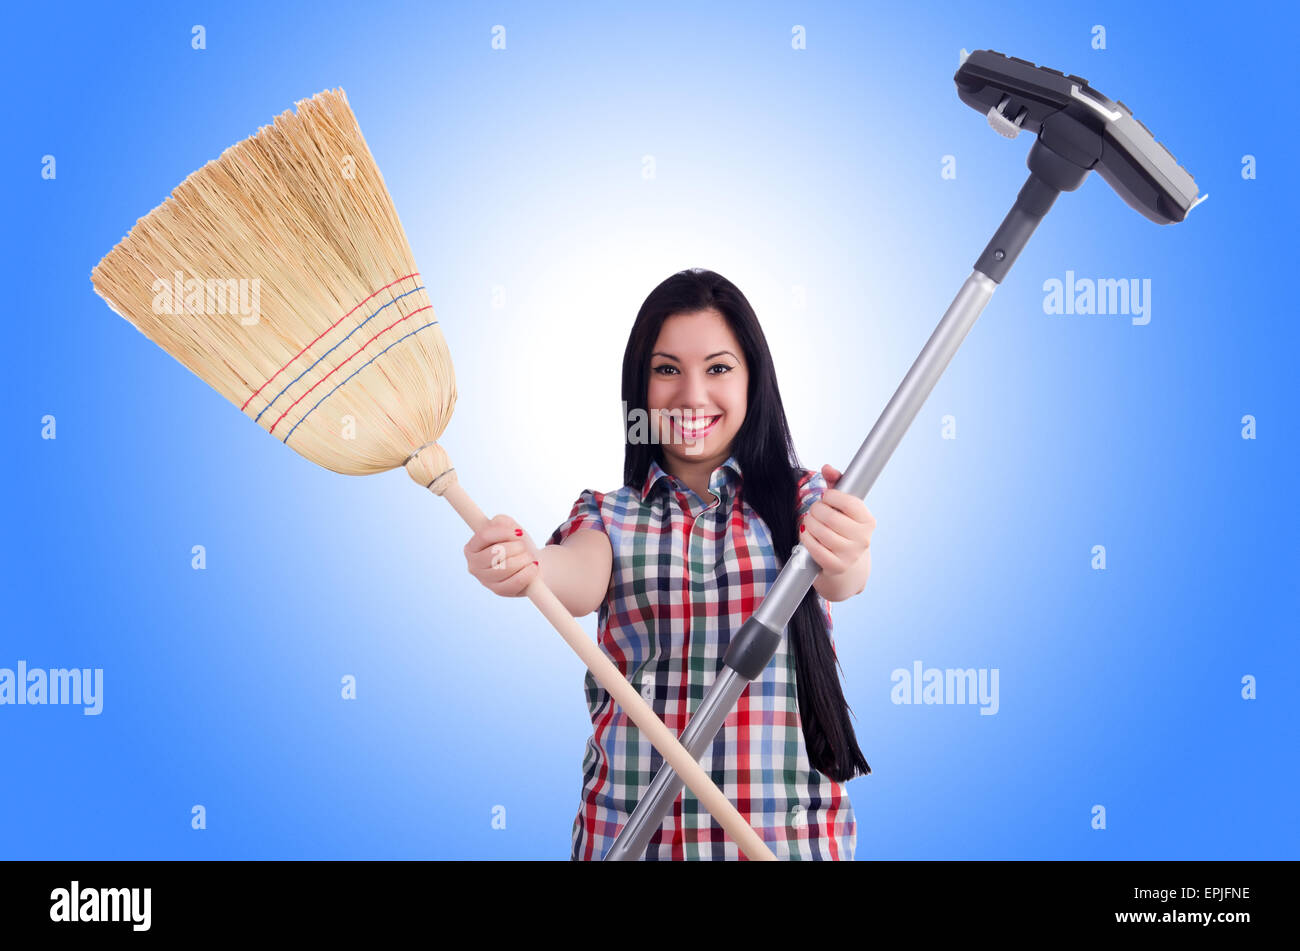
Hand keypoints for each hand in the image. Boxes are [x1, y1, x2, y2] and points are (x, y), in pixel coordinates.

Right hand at [464, 515, 541, 597]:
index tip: (519, 532)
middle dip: (516, 547)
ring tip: (529, 557)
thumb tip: (499, 521)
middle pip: (495, 553)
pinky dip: (527, 573)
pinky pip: (514, 582)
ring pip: (505, 568)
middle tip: (524, 547)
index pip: (484, 536)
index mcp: (471, 548)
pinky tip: (533, 567)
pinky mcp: (499, 591)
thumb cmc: (516, 544)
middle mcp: (473, 565)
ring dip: (523, 559)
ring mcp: (485, 580)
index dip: (503, 533)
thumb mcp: (509, 528)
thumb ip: (502, 521)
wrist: (529, 563)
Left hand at [801, 464, 875, 579]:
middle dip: (816, 510)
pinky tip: (807, 534)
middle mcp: (863, 538)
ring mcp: (850, 554)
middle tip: (814, 510)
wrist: (845, 562)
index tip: (826, 497)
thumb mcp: (842, 506)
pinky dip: (806, 539)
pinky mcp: (836, 566)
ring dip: (809, 524)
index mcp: (868, 521)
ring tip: (809, 522)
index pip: (849, 502)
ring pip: (820, 532)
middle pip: (830, 517)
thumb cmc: (842, 527)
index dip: (831, 496)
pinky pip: (814, 549)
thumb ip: (836, 483)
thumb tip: (827, 468)